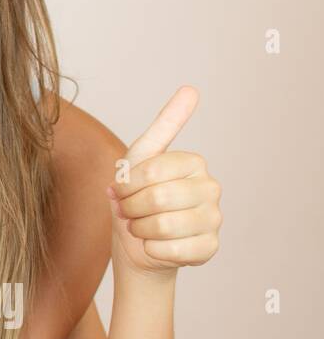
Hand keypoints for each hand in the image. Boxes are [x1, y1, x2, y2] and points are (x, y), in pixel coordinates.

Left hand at [108, 86, 221, 276]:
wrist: (137, 243)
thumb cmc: (136, 197)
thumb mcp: (139, 158)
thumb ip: (164, 125)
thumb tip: (192, 88)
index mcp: (194, 162)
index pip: (151, 171)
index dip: (127, 184)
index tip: (123, 188)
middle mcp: (212, 188)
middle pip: (157, 198)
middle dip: (131, 208)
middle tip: (129, 211)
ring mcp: (215, 219)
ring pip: (163, 226)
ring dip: (140, 229)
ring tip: (141, 226)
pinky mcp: (210, 248)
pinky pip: (170, 250)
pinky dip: (151, 249)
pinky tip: (155, 245)